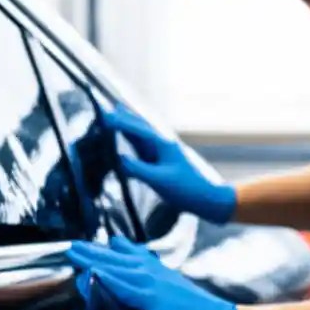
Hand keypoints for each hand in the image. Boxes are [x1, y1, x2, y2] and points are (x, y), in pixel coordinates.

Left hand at [66, 236, 238, 309]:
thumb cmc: (190, 301)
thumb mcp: (163, 273)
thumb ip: (137, 258)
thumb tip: (114, 240)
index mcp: (151, 271)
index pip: (120, 257)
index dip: (96, 251)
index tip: (74, 244)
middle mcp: (153, 283)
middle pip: (120, 268)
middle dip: (94, 259)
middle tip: (71, 250)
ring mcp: (159, 303)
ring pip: (129, 289)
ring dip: (107, 281)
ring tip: (84, 273)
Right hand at [102, 105, 235, 223]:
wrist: (207, 199)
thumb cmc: (186, 189)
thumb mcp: (159, 180)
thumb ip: (137, 169)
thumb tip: (116, 159)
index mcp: (162, 144)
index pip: (136, 128)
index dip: (119, 122)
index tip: (102, 116)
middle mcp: (160, 143)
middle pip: (137, 125)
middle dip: (121, 117)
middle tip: (103, 110)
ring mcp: (160, 151)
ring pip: (138, 134)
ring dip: (124, 126)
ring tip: (109, 118)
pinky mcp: (159, 160)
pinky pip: (140, 146)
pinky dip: (129, 140)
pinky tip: (123, 139)